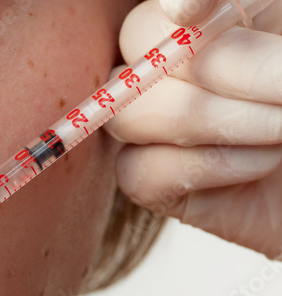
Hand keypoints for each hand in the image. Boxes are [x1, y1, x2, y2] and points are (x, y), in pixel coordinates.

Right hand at [104, 0, 281, 259]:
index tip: (194, 11)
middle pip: (138, 43)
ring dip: (212, 121)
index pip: (172, 1)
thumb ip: (255, 48)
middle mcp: (188, 62)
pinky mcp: (163, 184)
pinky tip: (260, 165)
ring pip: (129, 113)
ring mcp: (169, 125)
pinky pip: (137, 171)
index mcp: (231, 14)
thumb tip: (195, 38)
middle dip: (211, 66)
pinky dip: (202, 167)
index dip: (177, 0)